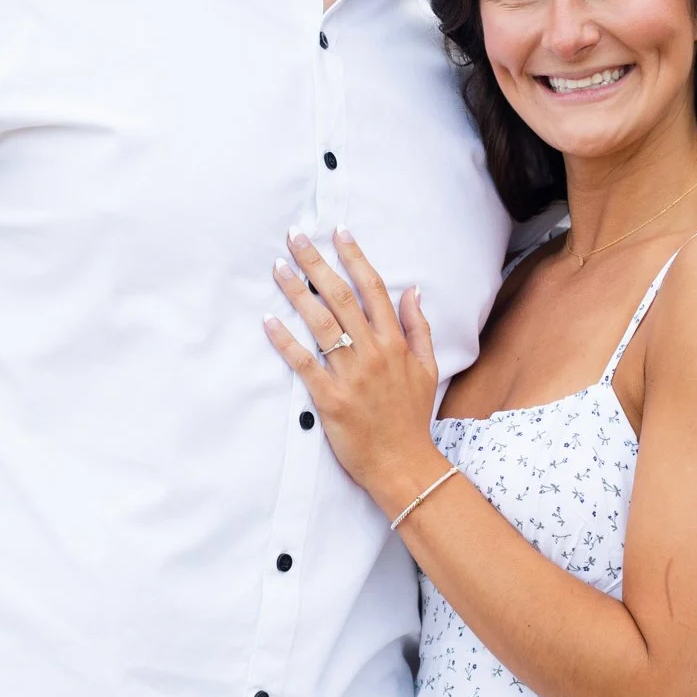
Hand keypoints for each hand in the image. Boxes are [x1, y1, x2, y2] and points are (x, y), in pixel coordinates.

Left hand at [264, 228, 443, 510]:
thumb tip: (412, 289)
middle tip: (295, 237)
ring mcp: (350, 375)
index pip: (372, 289)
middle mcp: (373, 352)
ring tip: (278, 267)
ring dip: (296, 292)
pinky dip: (285, 340)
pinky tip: (268, 320)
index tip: (338, 231)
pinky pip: (304, 362)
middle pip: (340, 297)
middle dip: (316, 263)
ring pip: (320, 323)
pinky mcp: (330, 398)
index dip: (354, 257)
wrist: (404, 464)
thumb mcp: (427, 369)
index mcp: (395, 343)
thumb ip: (418, 328)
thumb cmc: (412, 417)